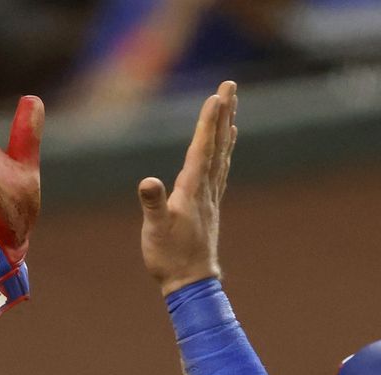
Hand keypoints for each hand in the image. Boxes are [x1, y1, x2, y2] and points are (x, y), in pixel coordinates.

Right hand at [137, 80, 236, 295]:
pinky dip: (225, 148)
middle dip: (223, 113)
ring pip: (222, 153)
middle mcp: (206, 188)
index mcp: (192, 190)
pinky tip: (228, 140)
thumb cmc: (170, 258)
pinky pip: (221, 167)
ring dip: (226, 126)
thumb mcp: (155, 231)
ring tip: (232, 104)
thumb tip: (148, 181)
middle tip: (230, 85)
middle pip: (217, 144)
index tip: (217, 96)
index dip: (209, 122)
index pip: (202, 149)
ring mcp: (211, 196)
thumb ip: (153, 205)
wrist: (191, 283)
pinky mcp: (210, 204)